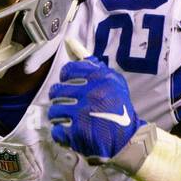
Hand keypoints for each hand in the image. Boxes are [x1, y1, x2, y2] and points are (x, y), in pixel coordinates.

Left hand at [48, 37, 143, 161]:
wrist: (127, 139)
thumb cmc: (117, 107)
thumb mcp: (111, 80)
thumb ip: (90, 63)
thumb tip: (69, 42)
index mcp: (99, 78)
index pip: (68, 70)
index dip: (65, 79)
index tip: (71, 86)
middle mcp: (91, 93)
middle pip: (57, 91)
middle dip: (60, 99)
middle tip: (68, 105)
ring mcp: (83, 114)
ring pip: (54, 111)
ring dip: (59, 117)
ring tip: (69, 120)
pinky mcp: (78, 133)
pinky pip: (56, 130)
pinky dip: (61, 134)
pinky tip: (71, 133)